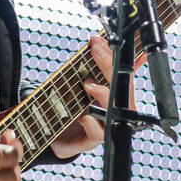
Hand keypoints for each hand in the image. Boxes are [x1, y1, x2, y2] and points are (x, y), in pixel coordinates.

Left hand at [49, 34, 141, 159]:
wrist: (59, 135)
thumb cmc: (74, 107)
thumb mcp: (83, 83)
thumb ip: (93, 66)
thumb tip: (101, 40)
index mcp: (118, 96)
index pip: (122, 73)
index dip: (111, 56)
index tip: (98, 41)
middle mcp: (117, 112)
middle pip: (121, 89)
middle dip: (108, 67)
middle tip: (95, 51)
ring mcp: (107, 126)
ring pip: (114, 112)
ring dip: (103, 95)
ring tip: (89, 84)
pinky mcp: (93, 140)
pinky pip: (97, 134)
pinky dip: (91, 124)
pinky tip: (84, 116)